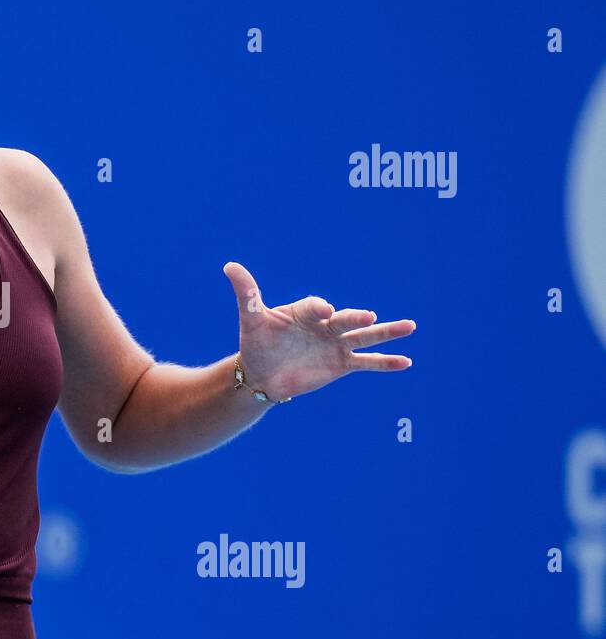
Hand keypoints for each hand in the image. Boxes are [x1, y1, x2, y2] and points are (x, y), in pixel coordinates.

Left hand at [223, 261, 416, 400]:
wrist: (262, 373)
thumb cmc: (257, 343)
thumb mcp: (251, 319)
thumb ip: (247, 293)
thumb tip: (229, 265)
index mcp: (304, 311)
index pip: (314, 307)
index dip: (318, 308)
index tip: (324, 310)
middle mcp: (325, 325)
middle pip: (344, 320)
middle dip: (355, 318)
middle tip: (368, 316)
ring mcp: (335, 344)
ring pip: (364, 337)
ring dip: (386, 332)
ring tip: (409, 326)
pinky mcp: (341, 364)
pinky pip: (366, 362)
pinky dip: (385, 362)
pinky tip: (406, 362)